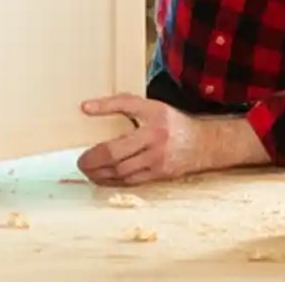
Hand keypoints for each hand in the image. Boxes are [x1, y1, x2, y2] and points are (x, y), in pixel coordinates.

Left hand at [76, 93, 207, 185]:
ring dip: (100, 173)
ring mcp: (157, 161)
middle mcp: (155, 140)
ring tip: (87, 170)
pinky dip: (112, 181)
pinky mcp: (159, 175)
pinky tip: (102, 178)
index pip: (126, 106)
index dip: (104, 108)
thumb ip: (122, 103)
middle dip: (94, 159)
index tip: (85, 109)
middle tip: (80, 161)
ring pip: (121, 171)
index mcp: (154, 118)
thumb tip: (86, 107)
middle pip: (117, 153)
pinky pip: (130, 181)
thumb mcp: (152, 107)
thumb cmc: (173, 123)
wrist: (204, 144)